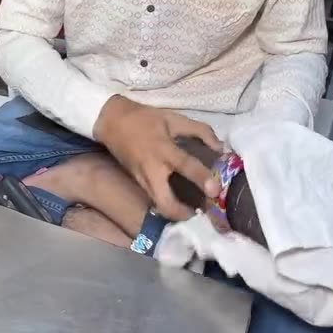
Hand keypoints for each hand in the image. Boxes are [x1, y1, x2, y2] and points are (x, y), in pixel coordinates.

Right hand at [93, 96, 221, 220]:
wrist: (112, 121)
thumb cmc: (145, 119)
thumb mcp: (174, 118)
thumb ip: (200, 130)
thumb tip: (220, 147)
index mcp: (163, 149)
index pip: (185, 165)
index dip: (202, 177)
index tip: (215, 190)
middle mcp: (152, 169)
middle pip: (165, 202)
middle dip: (183, 214)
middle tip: (200, 213)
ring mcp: (142, 179)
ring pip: (158, 206)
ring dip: (176, 213)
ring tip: (193, 212)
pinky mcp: (138, 182)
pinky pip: (154, 200)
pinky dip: (167, 205)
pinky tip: (179, 203)